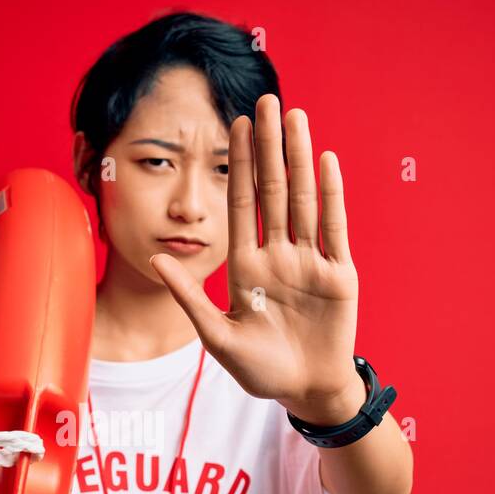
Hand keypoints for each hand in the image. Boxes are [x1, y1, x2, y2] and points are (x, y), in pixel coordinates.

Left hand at [150, 94, 363, 424]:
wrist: (306, 392)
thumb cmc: (261, 371)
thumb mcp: (218, 337)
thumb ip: (190, 297)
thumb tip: (155, 259)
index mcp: (247, 267)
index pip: (241, 205)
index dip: (238, 165)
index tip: (234, 126)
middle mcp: (278, 255)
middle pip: (272, 191)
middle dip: (269, 147)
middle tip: (266, 101)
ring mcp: (309, 261)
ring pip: (303, 199)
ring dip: (300, 158)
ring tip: (296, 117)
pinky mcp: (339, 274)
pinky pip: (334, 227)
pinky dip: (331, 195)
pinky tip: (326, 161)